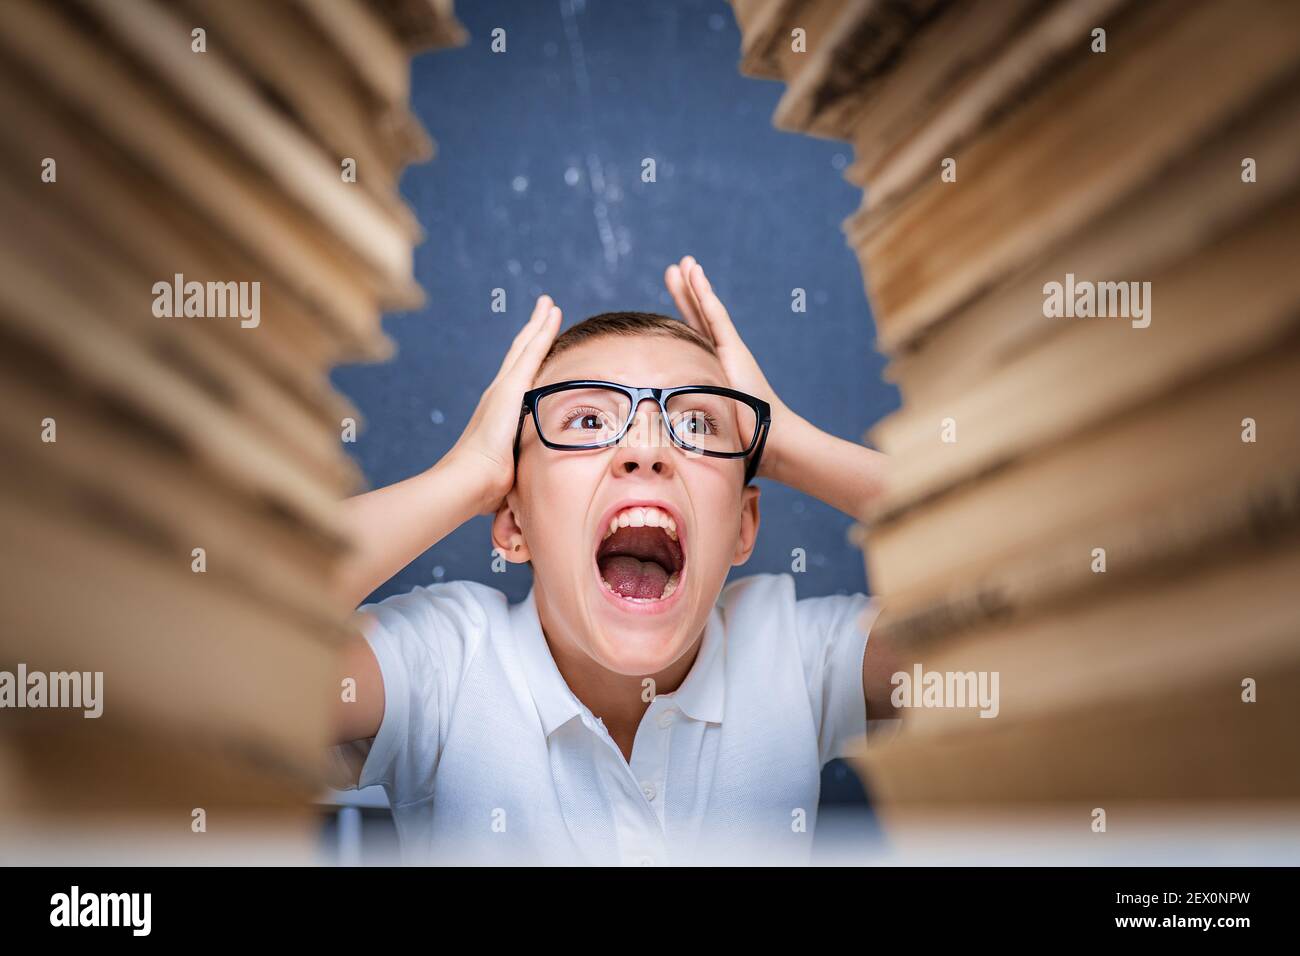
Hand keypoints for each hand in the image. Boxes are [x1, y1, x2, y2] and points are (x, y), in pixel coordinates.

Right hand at [447, 294, 561, 513]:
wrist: (467, 483)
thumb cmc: (484, 487)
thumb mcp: (510, 471)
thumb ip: (520, 469)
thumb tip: (528, 490)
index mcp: (499, 412)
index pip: (519, 379)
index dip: (528, 359)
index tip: (538, 342)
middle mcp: (498, 395)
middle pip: (520, 355)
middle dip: (533, 332)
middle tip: (544, 309)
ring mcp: (503, 389)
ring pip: (526, 347)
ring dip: (538, 324)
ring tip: (549, 305)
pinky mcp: (510, 388)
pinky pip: (531, 351)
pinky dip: (541, 330)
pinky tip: (551, 314)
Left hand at [665, 255, 794, 479]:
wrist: (767, 442)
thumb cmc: (740, 443)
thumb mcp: (702, 429)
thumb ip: (683, 427)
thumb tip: (658, 445)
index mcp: (709, 371)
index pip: (690, 337)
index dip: (680, 318)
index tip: (668, 302)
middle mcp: (718, 356)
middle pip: (695, 317)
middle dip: (685, 293)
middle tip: (674, 269)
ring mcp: (727, 350)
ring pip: (703, 310)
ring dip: (692, 285)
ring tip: (682, 262)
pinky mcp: (733, 348)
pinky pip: (714, 315)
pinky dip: (703, 292)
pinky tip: (693, 272)